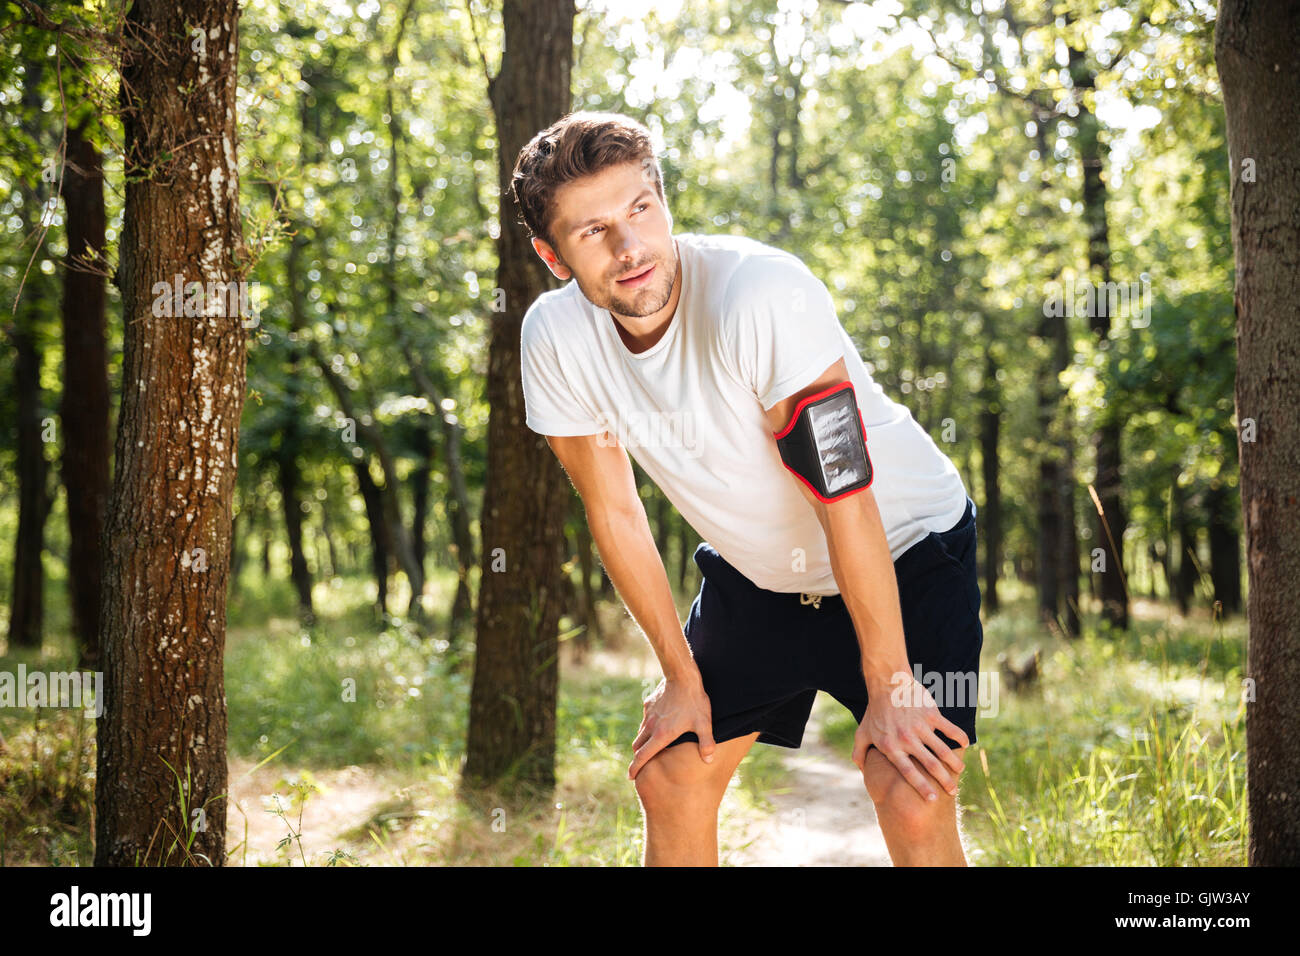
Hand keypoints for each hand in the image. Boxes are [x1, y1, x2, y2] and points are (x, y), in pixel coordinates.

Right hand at [628, 675, 715, 779]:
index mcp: (661, 735)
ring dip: (642, 743)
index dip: (635, 768)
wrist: (682, 675)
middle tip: (640, 765)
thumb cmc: (694, 701)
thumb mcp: (704, 723)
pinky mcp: (649, 704)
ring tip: (649, 748)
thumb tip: (709, 760)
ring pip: (640, 733)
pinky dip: (647, 728)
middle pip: (638, 747)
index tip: (630, 777)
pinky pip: (645, 720)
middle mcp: (651, 726)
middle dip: (638, 758)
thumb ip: (706, 743)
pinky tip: (657, 726)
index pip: (643, 756)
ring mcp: (648, 715)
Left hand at [851, 673, 968, 800]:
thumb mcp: (861, 733)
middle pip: (930, 766)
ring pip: (943, 750)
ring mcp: (920, 727)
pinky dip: (959, 737)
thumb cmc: (874, 711)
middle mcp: (907, 740)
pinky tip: (965, 744)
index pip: (909, 773)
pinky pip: (949, 729)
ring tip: (960, 771)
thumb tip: (860, 770)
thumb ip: (859, 753)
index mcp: (891, 747)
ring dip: (954, 763)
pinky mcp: (931, 715)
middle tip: (953, 791)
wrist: (887, 684)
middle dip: (944, 781)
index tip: (932, 799)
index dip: (922, 787)